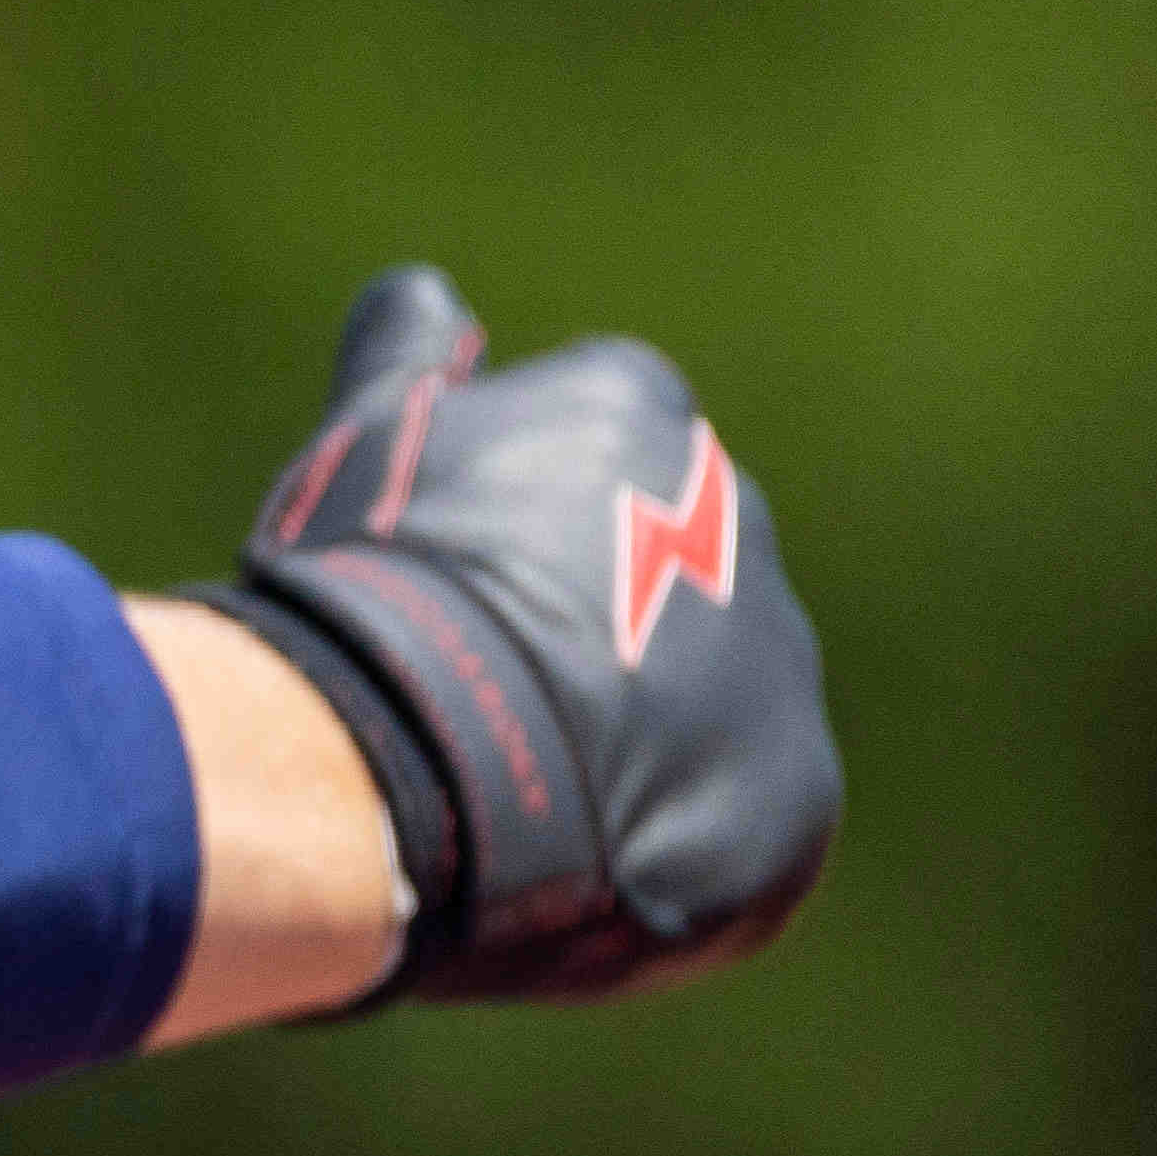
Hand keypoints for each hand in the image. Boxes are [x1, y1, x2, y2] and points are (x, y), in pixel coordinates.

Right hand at [193, 266, 835, 1003]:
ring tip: (522, 796)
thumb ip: (404, 358)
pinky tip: (573, 863)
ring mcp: (774, 656)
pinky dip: (667, 844)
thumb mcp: (363, 450)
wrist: (426, 752)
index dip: (508, 534)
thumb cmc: (373, 591)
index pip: (589, 454)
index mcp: (630, 409)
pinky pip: (736, 816)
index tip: (448, 594)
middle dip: (591, 632)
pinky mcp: (793, 793)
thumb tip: (423, 292)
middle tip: (480, 702)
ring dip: (635, 739)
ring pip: (707, 700)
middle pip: (663, 576)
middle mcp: (732, 513)